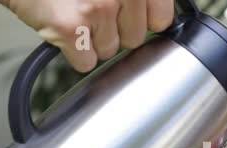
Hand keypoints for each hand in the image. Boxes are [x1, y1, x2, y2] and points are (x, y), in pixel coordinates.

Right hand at [0, 0, 174, 71]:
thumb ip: (136, 0)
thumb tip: (158, 23)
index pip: (162, 19)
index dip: (144, 22)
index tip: (130, 17)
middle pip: (135, 39)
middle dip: (115, 30)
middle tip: (93, 10)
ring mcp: (98, 8)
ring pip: (110, 51)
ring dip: (92, 41)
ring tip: (75, 14)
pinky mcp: (72, 28)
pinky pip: (86, 62)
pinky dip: (73, 53)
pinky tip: (64, 28)